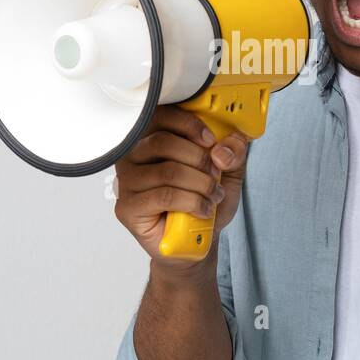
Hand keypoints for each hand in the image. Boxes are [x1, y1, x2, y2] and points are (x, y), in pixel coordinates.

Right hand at [113, 105, 250, 271]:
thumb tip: (225, 147)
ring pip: (167, 171)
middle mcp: (133, 157)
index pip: (160, 116)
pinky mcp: (127, 208)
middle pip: (162, 142)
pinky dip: (191, 202)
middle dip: (199, 158)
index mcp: (152, 139)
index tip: (211, 140)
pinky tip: (203, 210)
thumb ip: (233, 152)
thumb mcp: (229, 172)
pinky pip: (163, 196)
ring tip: (214, 196)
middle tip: (216, 174)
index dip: (188, 124)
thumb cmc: (203, 202)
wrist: (195, 243)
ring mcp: (126, 182)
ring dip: (200, 184)